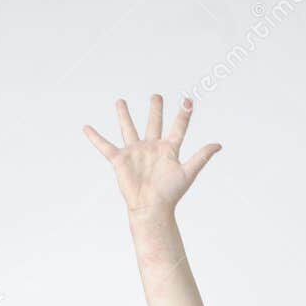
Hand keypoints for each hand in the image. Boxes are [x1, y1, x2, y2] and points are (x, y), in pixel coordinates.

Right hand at [83, 93, 220, 215]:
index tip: (188, 100)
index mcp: (169, 149)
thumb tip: (219, 145)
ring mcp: (136, 152)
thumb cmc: (170, 194)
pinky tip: (86, 128)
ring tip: (120, 101)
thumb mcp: (188, 172)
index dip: (184, 114)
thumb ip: (201, 157)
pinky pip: (105, 146)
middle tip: (156, 97)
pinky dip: (95, 138)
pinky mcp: (120, 160)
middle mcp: (152, 147)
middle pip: (153, 123)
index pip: (178, 127)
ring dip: (124, 115)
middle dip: (155, 109)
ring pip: (128, 128)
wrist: (151, 209)